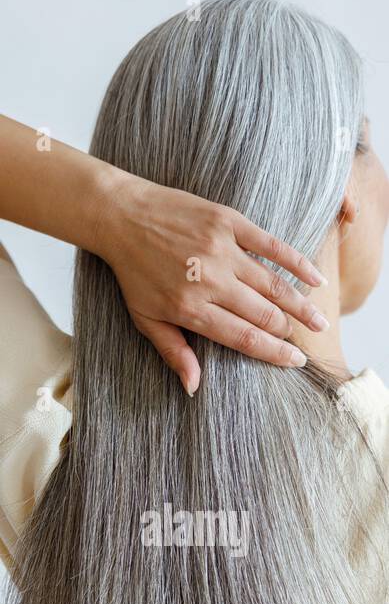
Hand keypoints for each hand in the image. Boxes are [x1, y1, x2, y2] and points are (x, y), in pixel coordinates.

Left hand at [95, 166, 328, 393]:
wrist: (122, 216)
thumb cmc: (133, 273)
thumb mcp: (145, 319)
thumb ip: (173, 352)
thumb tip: (193, 388)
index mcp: (191, 309)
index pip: (244, 337)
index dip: (274, 352)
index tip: (295, 362)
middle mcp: (210, 281)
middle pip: (263, 313)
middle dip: (288, 331)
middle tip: (304, 341)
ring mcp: (221, 249)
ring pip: (273, 284)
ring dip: (300, 305)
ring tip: (319, 321)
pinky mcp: (228, 222)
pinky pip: (271, 245)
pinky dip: (297, 262)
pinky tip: (316, 279)